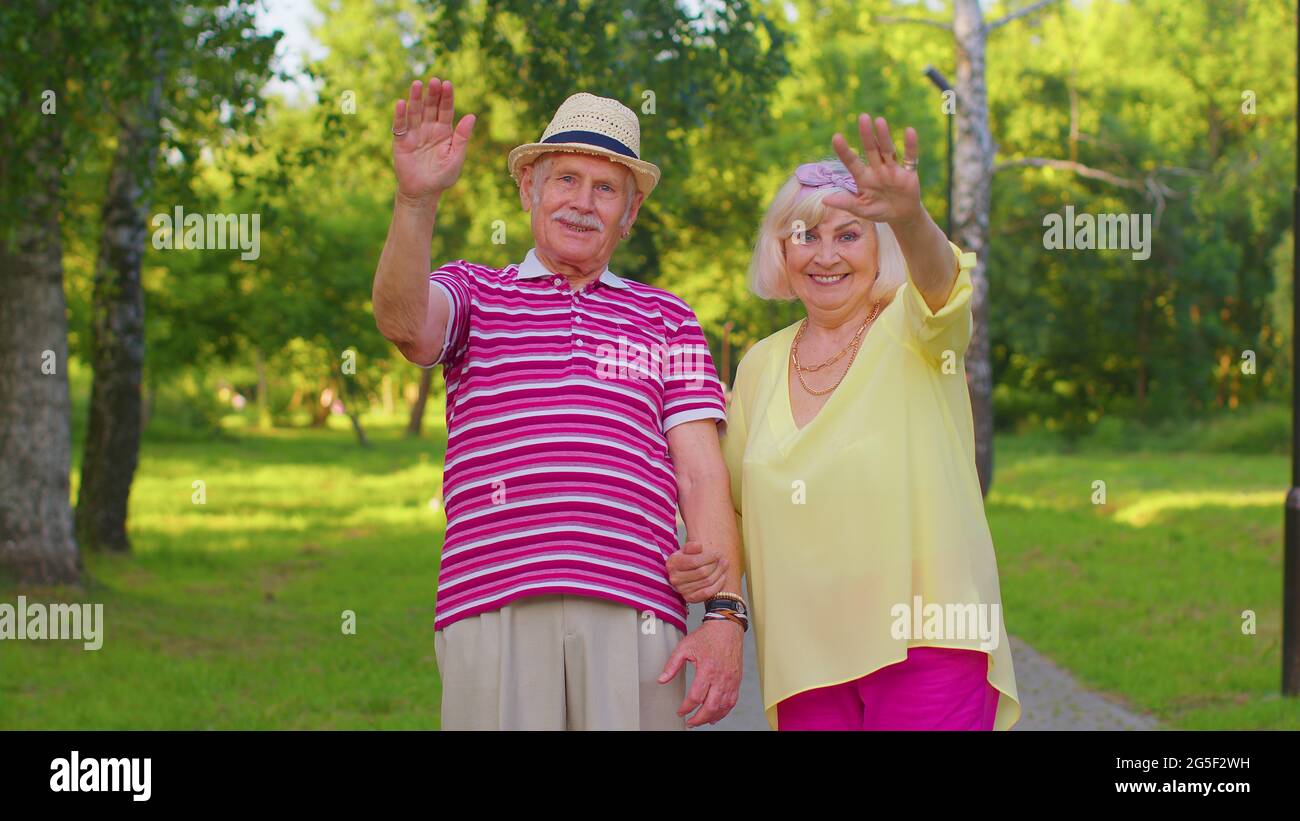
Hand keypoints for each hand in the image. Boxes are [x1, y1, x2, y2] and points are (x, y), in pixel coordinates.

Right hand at [391, 77, 476, 202]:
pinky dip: (400, 115)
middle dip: (432, 94)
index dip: (446, 97)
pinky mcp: (401, 141)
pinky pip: (400, 126)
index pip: (446, 110)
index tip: (447, 84)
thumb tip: (472, 116)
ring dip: (416, 98)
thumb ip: (462, 137)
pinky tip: (401, 103)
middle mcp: (429, 129)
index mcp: (444, 131)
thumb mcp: (456, 157)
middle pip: (431, 107)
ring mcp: (415, 133)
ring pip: (415, 112)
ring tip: (417, 84)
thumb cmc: (442, 176)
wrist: (424, 193)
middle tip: (434, 81)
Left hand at [658, 619, 742, 726]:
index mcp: (707, 669)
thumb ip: (672, 665)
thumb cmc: (707, 635)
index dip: (686, 708)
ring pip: (723, 707)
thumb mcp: (685, 647)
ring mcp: (731, 680)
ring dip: (712, 717)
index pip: (696, 697)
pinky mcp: (736, 680)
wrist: (727, 627)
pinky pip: (732, 701)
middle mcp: (721, 677)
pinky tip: (716, 714)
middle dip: (699, 718)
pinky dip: (724, 711)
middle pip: (710, 707)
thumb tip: (662, 679)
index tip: (680, 711)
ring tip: (701, 720)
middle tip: (690, 722)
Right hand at [666, 540, 727, 602]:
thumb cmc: (687, 559)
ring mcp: (681, 590)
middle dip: (716, 565)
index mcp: (673, 564)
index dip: (709, 557)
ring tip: (724, 565)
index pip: (694, 561)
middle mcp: (675, 578)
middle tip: (723, 559)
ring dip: (719, 572)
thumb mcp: (686, 550)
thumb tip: (699, 546)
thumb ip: (691, 546)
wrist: (684, 573)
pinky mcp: (689, 598)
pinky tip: (722, 576)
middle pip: (702, 572)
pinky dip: (718, 585)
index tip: (718, 553)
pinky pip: (707, 593)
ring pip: (707, 581)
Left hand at [824, 113, 923, 227]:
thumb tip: (824, 199)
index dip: (844, 151)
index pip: (852, 162)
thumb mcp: (861, 209)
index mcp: (863, 178)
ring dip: (884, 136)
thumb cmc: (878, 211)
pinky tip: (910, 131)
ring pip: (888, 150)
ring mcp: (893, 169)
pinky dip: (910, 145)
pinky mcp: (908, 173)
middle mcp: (877, 169)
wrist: (901, 216)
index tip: (836, 137)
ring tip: (879, 121)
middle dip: (866, 135)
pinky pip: (910, 157)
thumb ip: (845, 203)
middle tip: (862, 117)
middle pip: (871, 150)